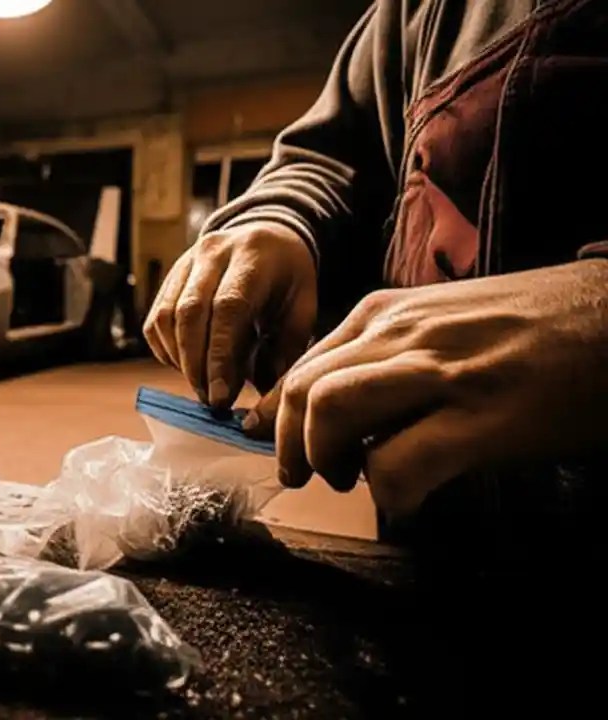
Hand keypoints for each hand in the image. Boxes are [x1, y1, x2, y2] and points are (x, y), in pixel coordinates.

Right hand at [143, 222, 316, 408]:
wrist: (265, 234)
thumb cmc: (287, 279)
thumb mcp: (301, 309)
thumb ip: (284, 351)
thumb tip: (263, 399)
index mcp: (253, 257)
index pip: (227, 308)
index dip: (219, 356)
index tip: (221, 397)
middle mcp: (213, 252)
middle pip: (190, 313)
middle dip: (196, 365)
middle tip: (209, 401)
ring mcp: (185, 262)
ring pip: (166, 317)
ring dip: (180, 360)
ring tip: (201, 386)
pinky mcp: (168, 277)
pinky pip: (155, 320)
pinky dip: (166, 350)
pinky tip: (187, 365)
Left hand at [248, 260, 607, 515]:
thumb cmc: (542, 328)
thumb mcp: (447, 322)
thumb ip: (392, 353)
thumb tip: (345, 407)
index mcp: (390, 311)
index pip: (303, 365)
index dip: (280, 416)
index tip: (279, 446)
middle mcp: (403, 334)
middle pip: (301, 389)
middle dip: (289, 444)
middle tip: (307, 477)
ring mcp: (441, 372)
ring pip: (331, 412)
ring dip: (326, 461)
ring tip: (354, 482)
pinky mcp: (482, 418)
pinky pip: (399, 463)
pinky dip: (391, 495)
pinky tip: (411, 503)